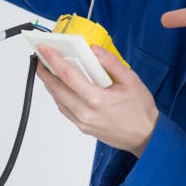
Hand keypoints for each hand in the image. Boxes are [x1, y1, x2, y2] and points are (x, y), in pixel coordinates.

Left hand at [36, 44, 158, 156]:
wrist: (145, 136)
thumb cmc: (140, 110)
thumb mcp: (131, 80)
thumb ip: (111, 63)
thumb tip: (95, 50)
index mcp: (97, 99)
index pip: (68, 76)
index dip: (54, 60)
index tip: (45, 50)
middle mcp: (85, 112)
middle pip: (56, 89)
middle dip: (45, 72)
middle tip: (40, 58)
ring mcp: (82, 122)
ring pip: (58, 100)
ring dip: (50, 85)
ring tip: (48, 71)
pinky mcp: (82, 127)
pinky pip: (64, 109)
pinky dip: (59, 96)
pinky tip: (61, 88)